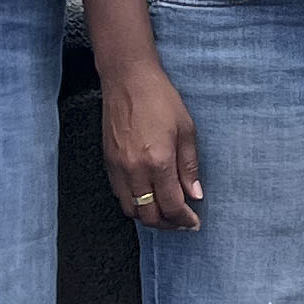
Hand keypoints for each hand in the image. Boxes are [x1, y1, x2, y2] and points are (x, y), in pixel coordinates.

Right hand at [102, 64, 203, 232]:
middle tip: (181, 222)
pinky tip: (147, 195)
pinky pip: (119, 195)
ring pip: (131, 209)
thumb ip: (189, 166)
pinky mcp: (108, 162)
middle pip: (149, 215)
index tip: (194, 223)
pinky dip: (134, 202)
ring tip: (165, 212)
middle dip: (168, 224)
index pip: (171, 206)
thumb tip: (195, 194)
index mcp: (158, 162)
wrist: (128, 79)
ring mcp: (118, 167)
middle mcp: (134, 170)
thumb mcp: (186, 130)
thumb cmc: (160, 99)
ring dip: (149, 216)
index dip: (185, 220)